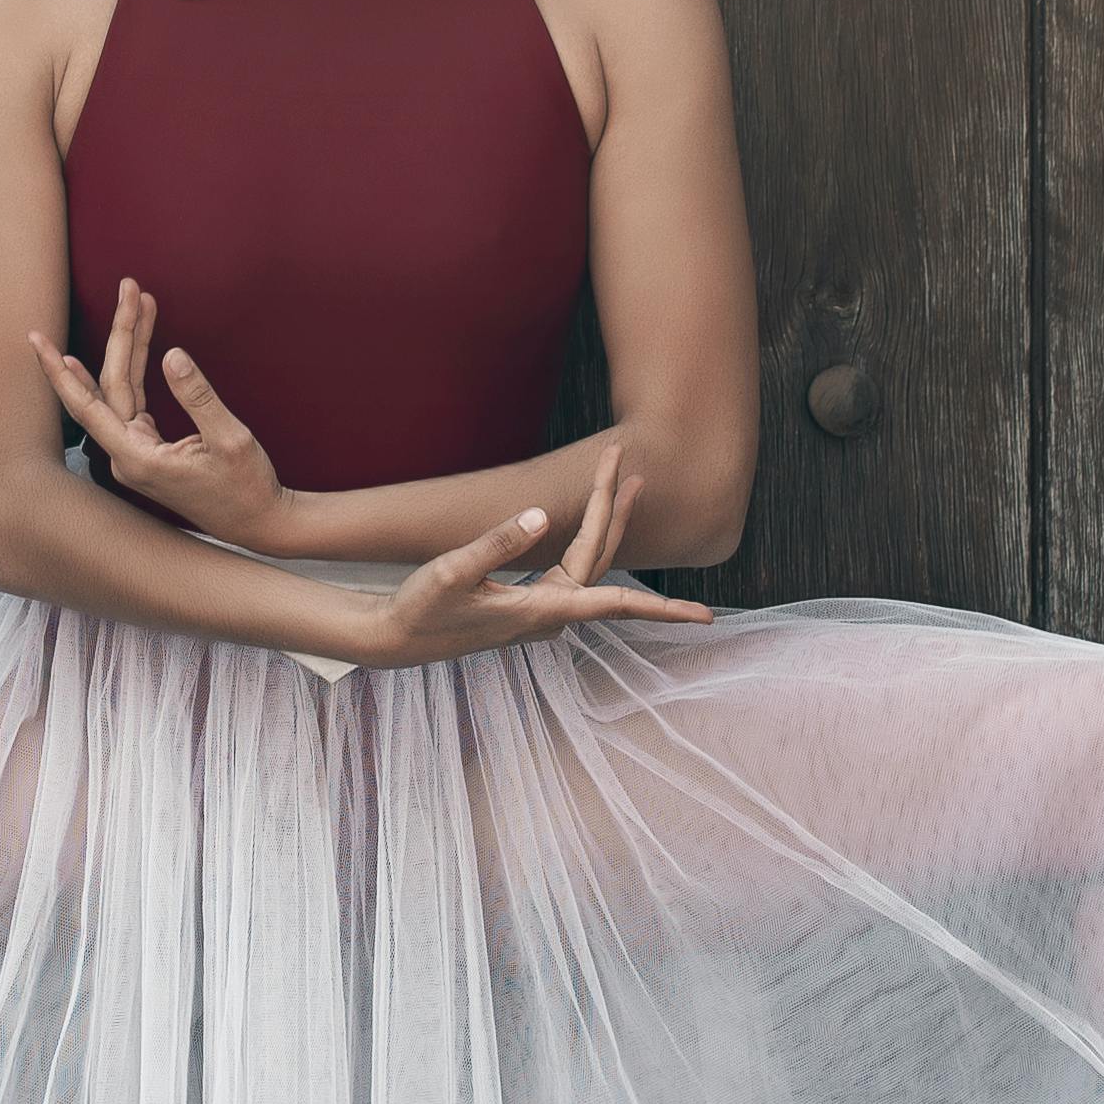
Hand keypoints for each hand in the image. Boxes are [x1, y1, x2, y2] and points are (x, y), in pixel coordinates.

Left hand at [31, 278, 293, 545]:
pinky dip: (141, 366)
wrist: (260, 522)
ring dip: (132, 344)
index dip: (60, 371)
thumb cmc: (246, 487)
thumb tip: (172, 355)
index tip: (38, 340)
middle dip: (120, 334)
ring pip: (123, 388)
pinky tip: (142, 338)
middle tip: (129, 287)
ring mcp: (137, 451)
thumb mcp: (229, 439)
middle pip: (111, 385)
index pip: (88, 405)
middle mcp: (128, 455)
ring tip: (140, 300)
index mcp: (137, 458)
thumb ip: (198, 396)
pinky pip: (136, 398)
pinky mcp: (150, 447)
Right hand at [348, 443, 717, 670]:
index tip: (706, 617)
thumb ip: (499, 542)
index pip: (617, 601)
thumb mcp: (454, 571)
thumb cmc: (423, 609)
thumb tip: (540, 514)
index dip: (664, 607)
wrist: (397, 639)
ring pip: (590, 561)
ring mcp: (543, 608)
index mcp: (545, 610)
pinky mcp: (530, 602)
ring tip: (623, 480)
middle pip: (602, 557)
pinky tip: (591, 520)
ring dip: (606, 520)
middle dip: (616, 509)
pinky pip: (573, 567)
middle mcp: (553, 612)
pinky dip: (586, 538)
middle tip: (630, 464)